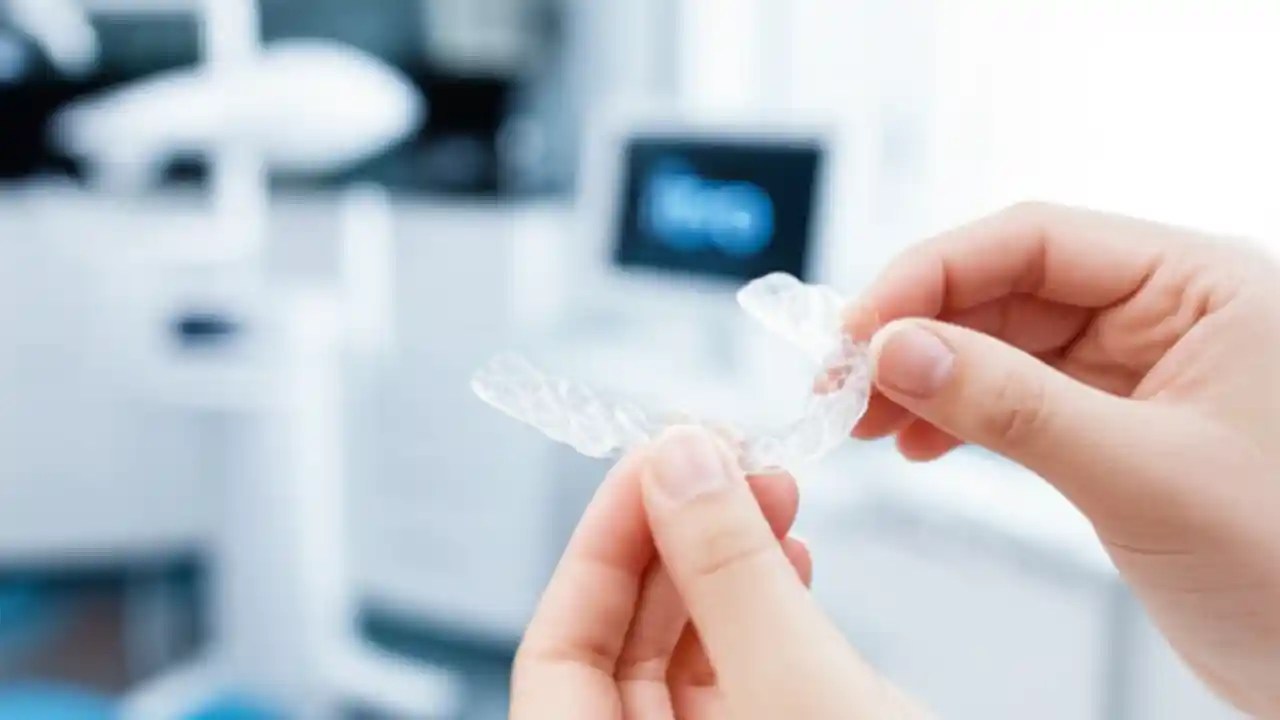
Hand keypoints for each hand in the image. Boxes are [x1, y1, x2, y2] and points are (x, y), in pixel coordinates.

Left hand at [511, 426, 924, 718]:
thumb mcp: (803, 695)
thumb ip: (728, 573)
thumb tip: (676, 458)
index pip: (554, 658)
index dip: (597, 547)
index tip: (652, 459)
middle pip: (618, 654)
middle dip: (673, 541)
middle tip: (723, 459)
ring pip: (685, 665)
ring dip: (723, 566)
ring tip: (770, 492)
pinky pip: (743, 685)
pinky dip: (764, 614)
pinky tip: (793, 556)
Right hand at [846, 202, 1279, 714]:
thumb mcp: (1142, 475)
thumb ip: (1013, 405)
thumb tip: (896, 349)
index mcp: (1200, 285)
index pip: (1036, 241)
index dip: (933, 274)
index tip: (859, 329)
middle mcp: (1169, 312)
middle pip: (1008, 289)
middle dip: (919, 332)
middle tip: (844, 383)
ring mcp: (1142, 369)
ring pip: (1004, 345)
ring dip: (929, 375)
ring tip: (868, 420)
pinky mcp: (1119, 424)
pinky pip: (1019, 397)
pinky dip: (961, 415)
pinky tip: (918, 442)